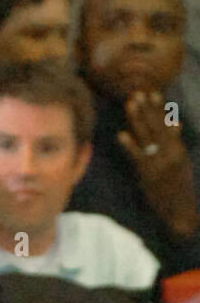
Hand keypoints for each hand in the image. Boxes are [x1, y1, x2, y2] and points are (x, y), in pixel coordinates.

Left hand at [119, 91, 199, 237]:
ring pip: (148, 136)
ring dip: (138, 119)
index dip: (159, 107)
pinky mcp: (150, 174)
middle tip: (137, 91)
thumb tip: (175, 124)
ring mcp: (160, 162)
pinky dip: (130, 145)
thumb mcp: (181, 162)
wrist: (180, 210)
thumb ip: (175, 143)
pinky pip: (139, 157)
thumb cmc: (178, 188)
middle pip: (157, 125)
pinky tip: (121, 135)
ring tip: (130, 104)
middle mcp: (171, 151)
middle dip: (147, 108)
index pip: (167, 123)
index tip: (152, 91)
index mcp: (177, 148)